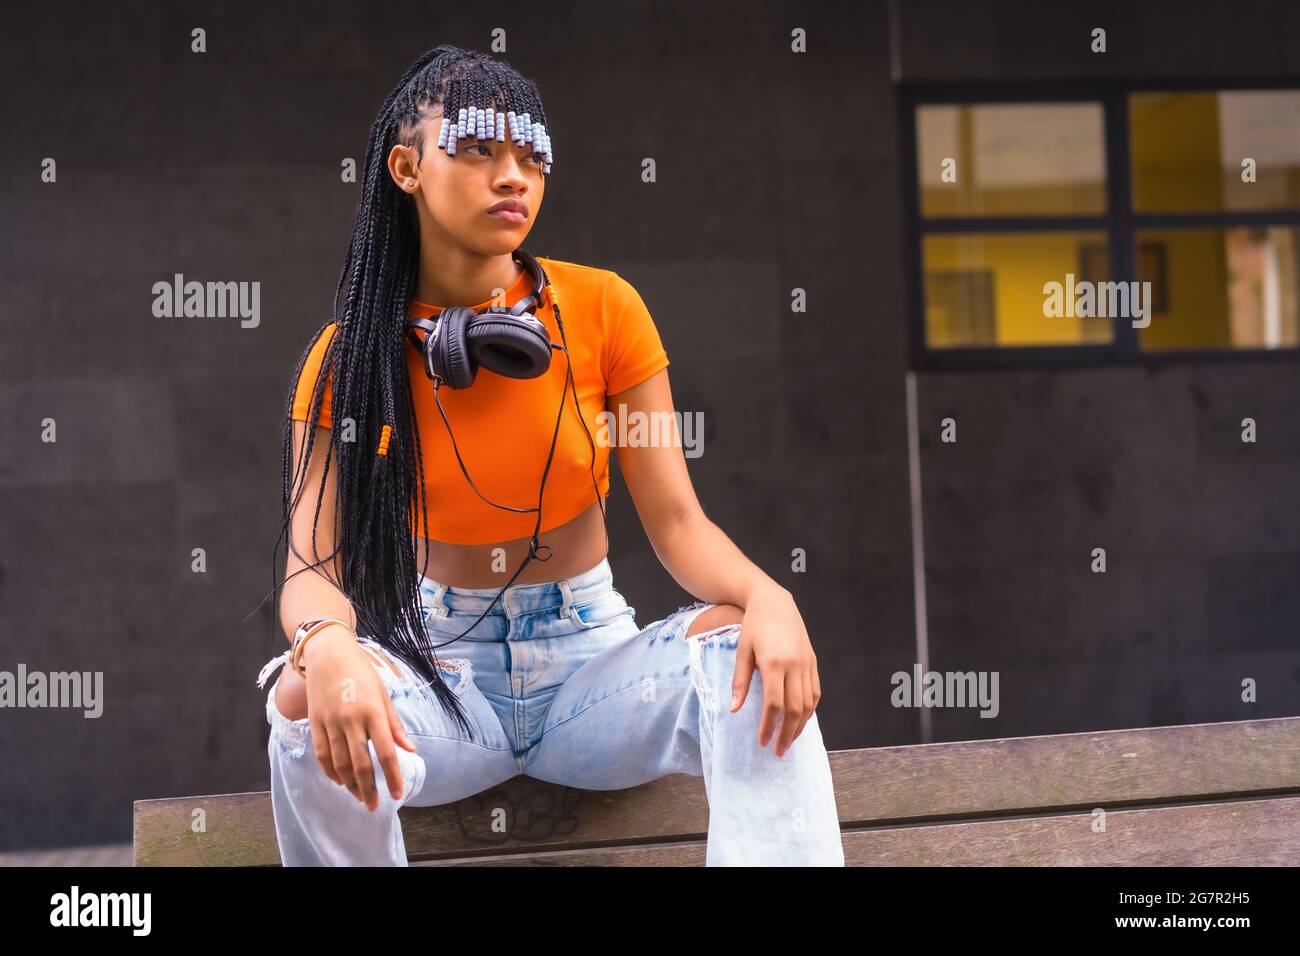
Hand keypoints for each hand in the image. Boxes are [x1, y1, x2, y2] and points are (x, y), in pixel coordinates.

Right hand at [301, 628, 418, 810]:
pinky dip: (330, 771)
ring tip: (359, 796)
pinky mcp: (315, 722)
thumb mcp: (384, 694)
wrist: (328, 653)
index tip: (398, 793)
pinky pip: (322, 754)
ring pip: (340, 763)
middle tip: (374, 806)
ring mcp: (331, 722)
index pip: (385, 752)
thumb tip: (410, 750)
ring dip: (350, 784)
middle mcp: (352, 719)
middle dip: (369, 789)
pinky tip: (339, 781)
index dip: (392, 776)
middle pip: (361, 763)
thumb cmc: (361, 672)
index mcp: (373, 712)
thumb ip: (395, 725)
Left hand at [730, 589, 820, 757]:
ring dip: (800, 726)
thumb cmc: (754, 626)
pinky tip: (801, 721)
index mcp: (774, 663)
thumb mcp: (742, 651)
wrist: (774, 602)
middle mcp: (795, 665)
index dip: (769, 726)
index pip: (774, 704)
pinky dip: (810, 710)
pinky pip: (815, 692)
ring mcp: (807, 664)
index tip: (762, 742)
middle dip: (786, 733)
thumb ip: (740, 682)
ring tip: (788, 741)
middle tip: (777, 751)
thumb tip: (735, 710)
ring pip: (808, 704)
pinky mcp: (812, 662)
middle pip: (795, 709)